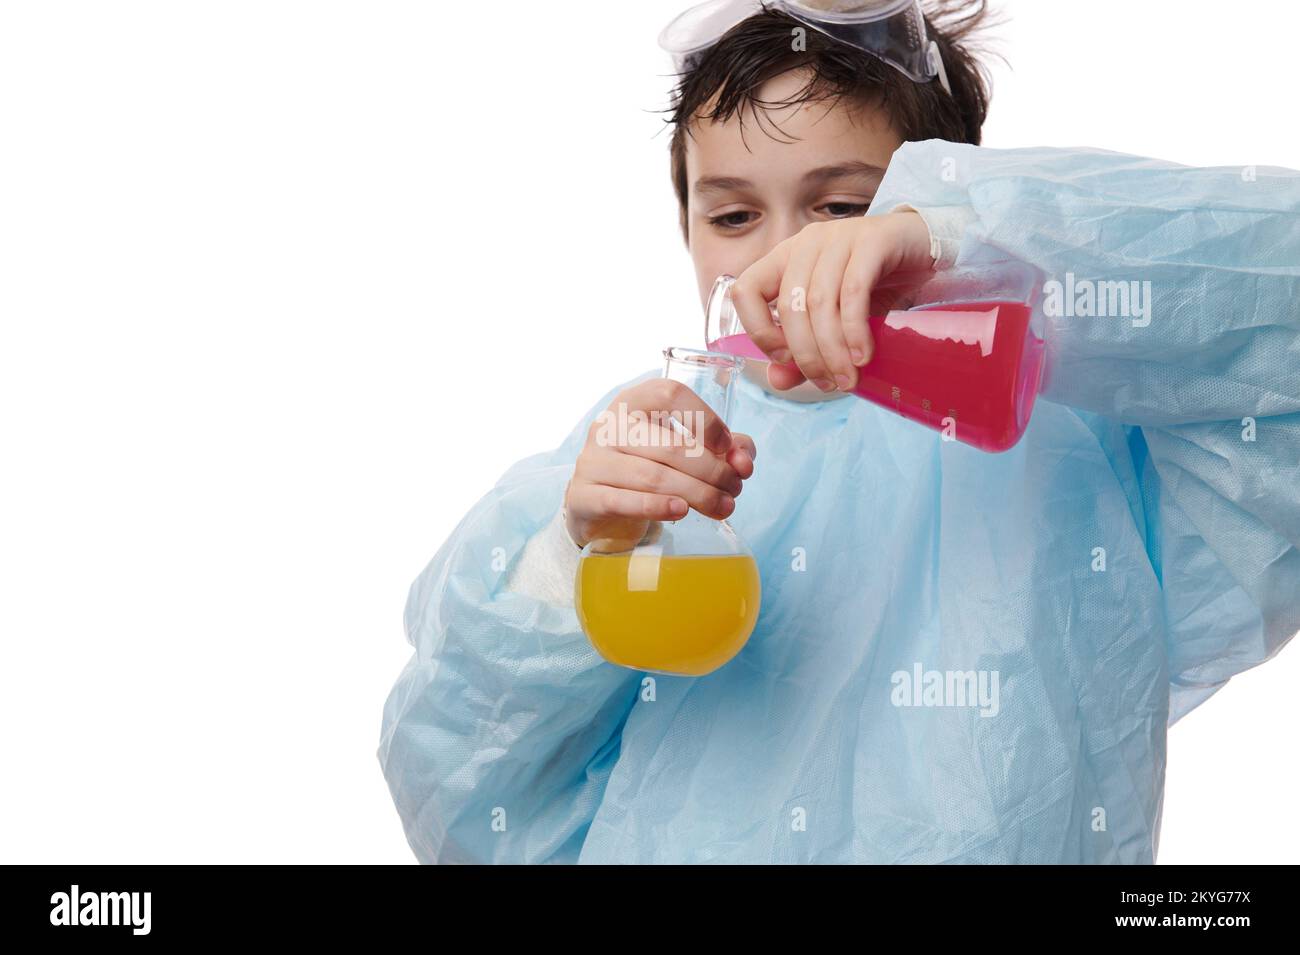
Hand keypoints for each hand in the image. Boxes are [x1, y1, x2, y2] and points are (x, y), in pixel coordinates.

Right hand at [565, 379, 755, 548]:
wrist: (600, 505)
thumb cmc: (647, 467)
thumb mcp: (684, 450)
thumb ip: (722, 449)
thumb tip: (744, 461)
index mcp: (634, 402)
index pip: (670, 394)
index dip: (705, 419)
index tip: (728, 447)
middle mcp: (608, 424)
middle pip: (670, 445)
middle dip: (712, 470)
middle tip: (735, 488)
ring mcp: (593, 459)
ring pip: (652, 476)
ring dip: (696, 493)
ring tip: (722, 506)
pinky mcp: (584, 494)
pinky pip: (623, 501)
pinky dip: (656, 507)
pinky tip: (682, 512)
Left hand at [730, 210, 932, 392]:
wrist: (927, 249)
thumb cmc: (876, 284)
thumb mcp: (837, 322)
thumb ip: (805, 350)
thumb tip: (777, 381)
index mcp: (786, 259)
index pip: (746, 290)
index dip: (758, 330)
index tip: (784, 359)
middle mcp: (807, 244)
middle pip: (790, 306)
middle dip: (806, 354)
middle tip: (826, 383)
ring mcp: (839, 237)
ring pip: (820, 302)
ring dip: (831, 349)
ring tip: (846, 379)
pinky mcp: (873, 240)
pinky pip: (854, 290)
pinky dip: (854, 329)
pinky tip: (862, 355)